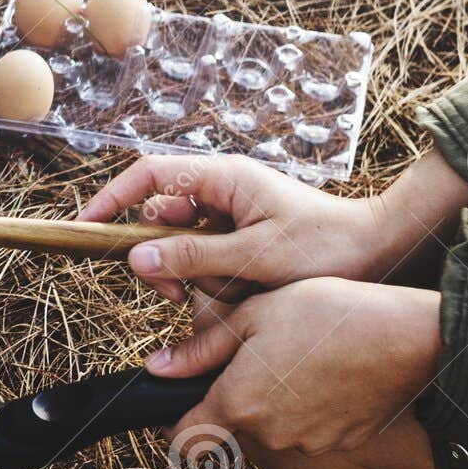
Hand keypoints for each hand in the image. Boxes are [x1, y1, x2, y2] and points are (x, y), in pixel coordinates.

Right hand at [80, 151, 467, 301]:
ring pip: (178, 246)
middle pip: (158, 218)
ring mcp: (229, 215)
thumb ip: (193, 256)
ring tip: (226, 294)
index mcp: (225, 178)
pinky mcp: (237, 239)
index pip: (149, 175)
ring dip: (190, 275)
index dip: (112, 198)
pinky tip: (238, 293)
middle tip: (173, 292)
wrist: (380, 256)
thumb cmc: (327, 248)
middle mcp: (221, 190)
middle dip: (160, 257)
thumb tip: (136, 255)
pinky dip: (210, 282)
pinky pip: (203, 260)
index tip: (87, 227)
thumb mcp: (256, 257)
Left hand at [152, 278, 441, 456]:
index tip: (177, 409)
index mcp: (238, 404)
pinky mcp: (342, 442)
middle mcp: (269, 434)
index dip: (176, 426)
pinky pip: (311, 426)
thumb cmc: (330, 315)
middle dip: (238, 394)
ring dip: (277, 400)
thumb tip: (158, 369)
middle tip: (262, 352)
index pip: (186, 441)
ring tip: (303, 355)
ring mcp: (308, 443)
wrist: (412, 338)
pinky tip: (331, 370)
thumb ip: (201, 349)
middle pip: (234, 424)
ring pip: (274, 424)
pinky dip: (312, 406)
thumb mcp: (254, 315)